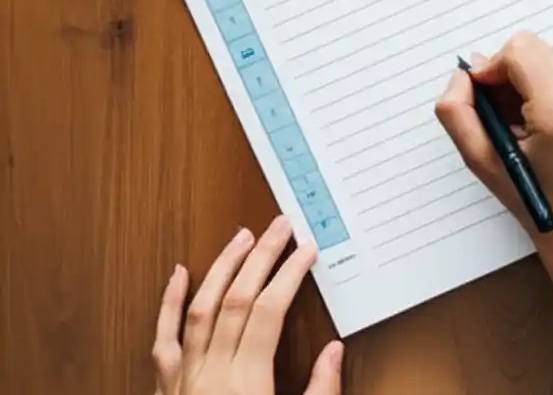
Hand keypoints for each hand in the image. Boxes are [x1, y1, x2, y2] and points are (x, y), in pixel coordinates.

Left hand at [151, 215, 342, 394]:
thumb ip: (320, 390)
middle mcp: (213, 372)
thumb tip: (335, 351)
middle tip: (279, 226)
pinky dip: (169, 304)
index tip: (305, 250)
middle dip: (261, 257)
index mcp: (248, 383)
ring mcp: (185, 377)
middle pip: (236, 301)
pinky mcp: (166, 386)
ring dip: (222, 269)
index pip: (269, 313)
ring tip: (241, 239)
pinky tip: (179, 274)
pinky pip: (164, 339)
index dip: (289, 275)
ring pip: (201, 310)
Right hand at [435, 32, 552, 275]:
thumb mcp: (483, 163)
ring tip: (513, 123)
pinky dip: (537, 90)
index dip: (489, 68)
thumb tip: (463, 76)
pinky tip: (531, 126)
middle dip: (504, 71)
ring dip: (520, 80)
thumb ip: (458, 114)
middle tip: (495, 111)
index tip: (479, 98)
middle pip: (532, 47)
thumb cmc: (537, 204)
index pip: (518, 52)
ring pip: (545, 59)